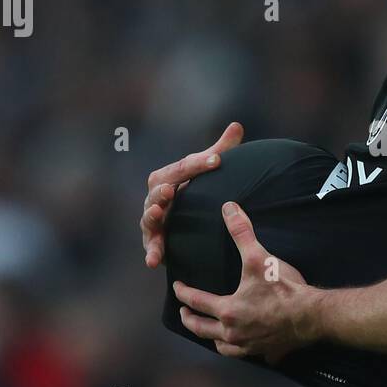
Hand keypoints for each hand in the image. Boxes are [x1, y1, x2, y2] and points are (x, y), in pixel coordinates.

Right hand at [141, 121, 243, 267]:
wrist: (187, 221)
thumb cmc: (196, 190)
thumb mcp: (208, 171)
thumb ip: (221, 150)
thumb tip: (237, 125)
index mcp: (169, 176)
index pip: (184, 166)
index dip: (201, 163)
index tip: (219, 160)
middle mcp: (156, 197)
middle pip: (158, 189)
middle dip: (163, 189)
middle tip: (171, 189)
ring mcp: (153, 220)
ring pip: (150, 217)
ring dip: (152, 215)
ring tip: (158, 213)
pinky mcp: (155, 242)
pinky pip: (151, 247)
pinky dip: (151, 253)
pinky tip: (153, 261)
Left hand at [173, 201, 318, 363]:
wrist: (312, 315)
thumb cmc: (284, 289)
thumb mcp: (259, 257)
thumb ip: (241, 233)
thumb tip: (228, 209)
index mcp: (227, 310)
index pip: (197, 301)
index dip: (184, 293)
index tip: (178, 288)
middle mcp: (233, 331)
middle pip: (202, 329)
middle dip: (190, 319)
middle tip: (184, 312)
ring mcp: (249, 345)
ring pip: (222, 346)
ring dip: (212, 338)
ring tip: (210, 331)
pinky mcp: (265, 351)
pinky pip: (246, 354)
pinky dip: (239, 349)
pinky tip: (243, 345)